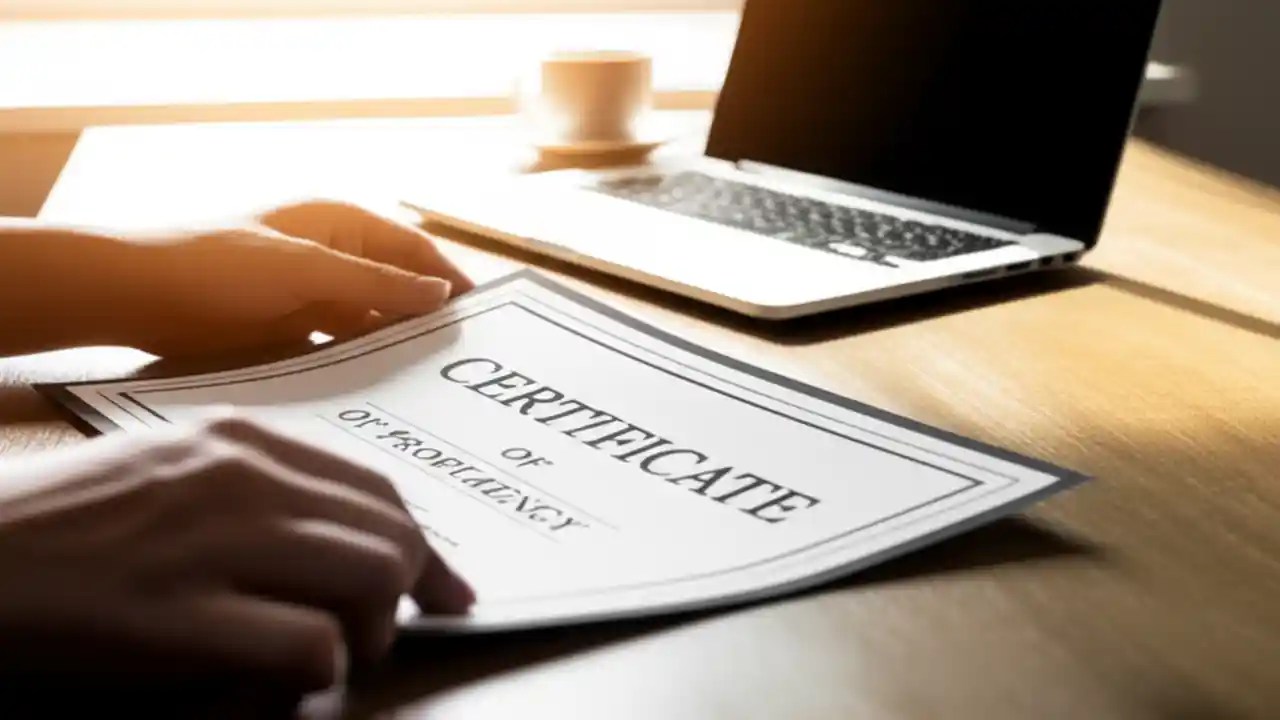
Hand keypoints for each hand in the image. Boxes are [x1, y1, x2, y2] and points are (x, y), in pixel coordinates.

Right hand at [0, 416, 473, 693]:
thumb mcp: (170, 475)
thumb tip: (340, 543)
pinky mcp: (177, 615)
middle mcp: (240, 478)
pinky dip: (312, 675)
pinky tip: (274, 684)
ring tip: (327, 658)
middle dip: (407, 597)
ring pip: (373, 579)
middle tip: (379, 639)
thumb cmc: (63, 526)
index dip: (426, 551)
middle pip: (392, 535)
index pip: (379, 492)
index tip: (447, 592)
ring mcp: (211, 541)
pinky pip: (309, 646)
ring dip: (367, 635)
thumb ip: (258, 495)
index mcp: (242, 441)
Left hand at [110, 200, 474, 357]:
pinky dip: (364, 361)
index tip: (484, 317)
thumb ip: (377, 283)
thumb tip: (440, 293)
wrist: (137, 295)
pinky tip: (385, 387)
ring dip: (397, 343)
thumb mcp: (307, 271)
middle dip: (428, 316)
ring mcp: (310, 293)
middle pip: (396, 286)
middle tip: (465, 359)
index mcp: (340, 222)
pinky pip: (341, 345)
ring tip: (435, 380)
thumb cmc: (220, 267)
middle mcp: (332, 254)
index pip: (413, 248)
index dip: (449, 277)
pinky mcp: (290, 329)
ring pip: (371, 320)